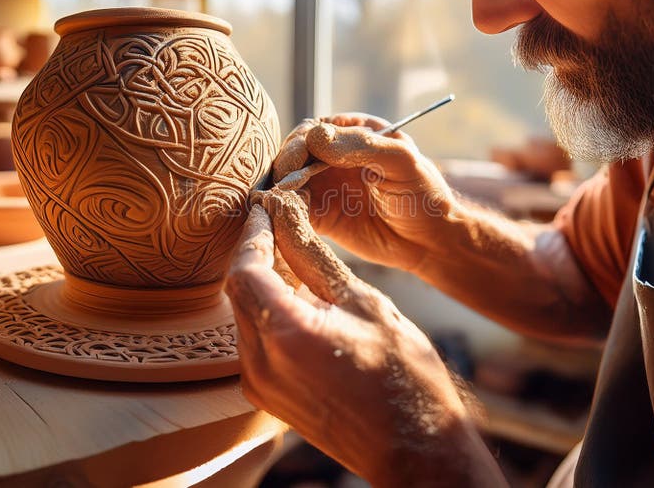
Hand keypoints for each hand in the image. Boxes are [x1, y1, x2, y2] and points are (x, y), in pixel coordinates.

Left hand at [225, 191, 503, 486]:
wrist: (413, 447)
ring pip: (243, 314)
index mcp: (286, 334)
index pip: (246, 268)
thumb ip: (315, 258)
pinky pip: (253, 340)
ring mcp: (260, 384)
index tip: (265, 207)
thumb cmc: (404, 374)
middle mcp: (260, 362)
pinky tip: (296, 301)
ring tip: (292, 260)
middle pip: (239, 290)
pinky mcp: (266, 396)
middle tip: (279, 225)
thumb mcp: (364, 302)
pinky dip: (268, 312)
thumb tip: (288, 216)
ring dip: (262, 283)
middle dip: (256, 254)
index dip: (253, 232)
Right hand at [273, 113, 458, 271]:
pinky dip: (285, 210)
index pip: (315, 129)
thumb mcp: (400, 162)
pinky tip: (286, 215)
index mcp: (354, 133)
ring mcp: (325, 186)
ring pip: (289, 180)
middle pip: (295, 152)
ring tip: (282, 199)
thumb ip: (361, 146)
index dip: (302, 141)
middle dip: (287, 164)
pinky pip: (294, 209)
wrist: (430, 242)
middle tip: (286, 181)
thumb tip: (315, 136)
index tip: (299, 157)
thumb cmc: (423, 194)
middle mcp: (334, 156)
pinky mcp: (321, 216)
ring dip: (281, 188)